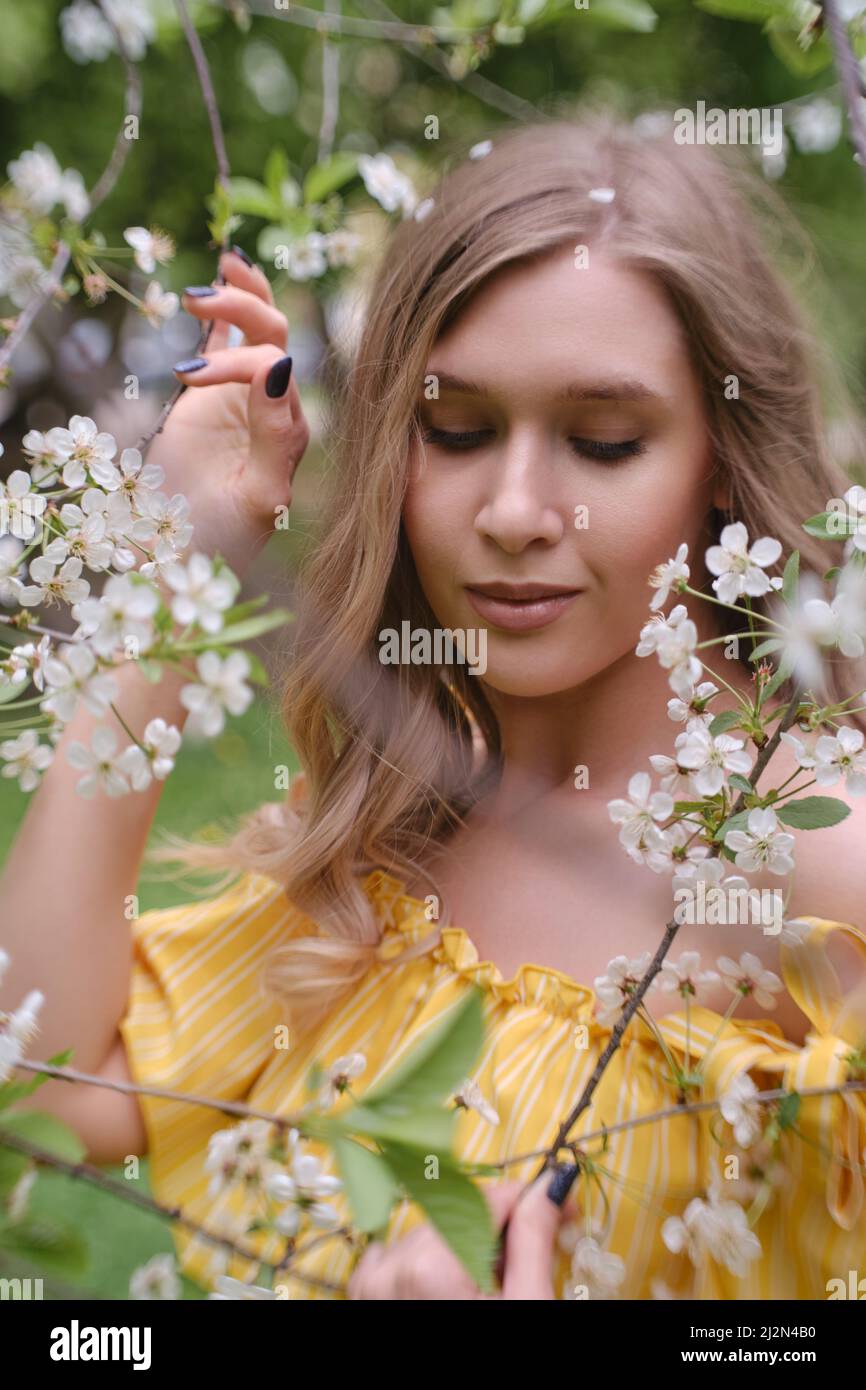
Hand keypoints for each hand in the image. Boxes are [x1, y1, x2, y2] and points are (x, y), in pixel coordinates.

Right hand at [143, 247, 310, 577]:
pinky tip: (223, 268)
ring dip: (241, 294)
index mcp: (291, 429)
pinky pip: (227, 338)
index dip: (236, 363)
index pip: (274, 370)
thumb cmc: (224, 539)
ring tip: (216, 269)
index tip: (187, 380)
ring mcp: (245, 395)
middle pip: (273, 334)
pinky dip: (229, 305)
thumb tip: (283, 366)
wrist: (185, 555)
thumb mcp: (257, 498)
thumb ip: (275, 439)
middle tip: (197, 300)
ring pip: (257, 326)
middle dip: (242, 309)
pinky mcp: (214, 392)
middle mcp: (275, 406)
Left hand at [346, 1177, 571, 1300]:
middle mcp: (390, 1266)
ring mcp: (371, 1281)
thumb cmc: (500, 1372)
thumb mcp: (528, 1306)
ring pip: (433, 1230)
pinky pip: (403, 1254)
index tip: (561, 1205)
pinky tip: (455, 1294)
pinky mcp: (365, 1292)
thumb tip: (551, 1186)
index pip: (490, 1198)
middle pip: (461, 1213)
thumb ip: (535, 1238)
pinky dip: (431, 1262)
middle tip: (537, 1253)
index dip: (532, 1200)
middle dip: (502, 1226)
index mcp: (431, 1268)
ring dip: (468, 1244)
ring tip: (494, 1285)